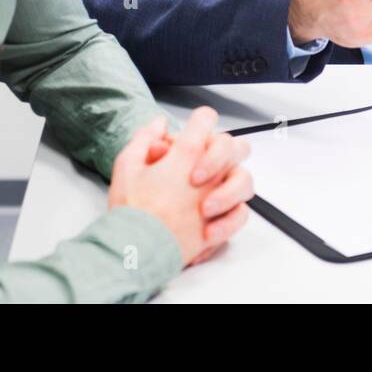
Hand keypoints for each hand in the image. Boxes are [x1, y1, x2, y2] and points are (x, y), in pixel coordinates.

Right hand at [108, 107, 252, 265]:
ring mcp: (217, 201)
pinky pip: (242, 213)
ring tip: (207, 190)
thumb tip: (158, 125)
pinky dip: (231, 212)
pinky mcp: (220, 227)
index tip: (193, 127)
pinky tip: (212, 213)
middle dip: (221, 146)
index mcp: (186, 155)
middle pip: (233, 145)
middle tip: (203, 158)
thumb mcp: (126, 166)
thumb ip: (144, 139)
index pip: (205, 119)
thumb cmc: (130, 212)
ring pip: (244, 178)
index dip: (199, 120)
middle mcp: (208, 176)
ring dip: (229, 179)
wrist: (134, 253)